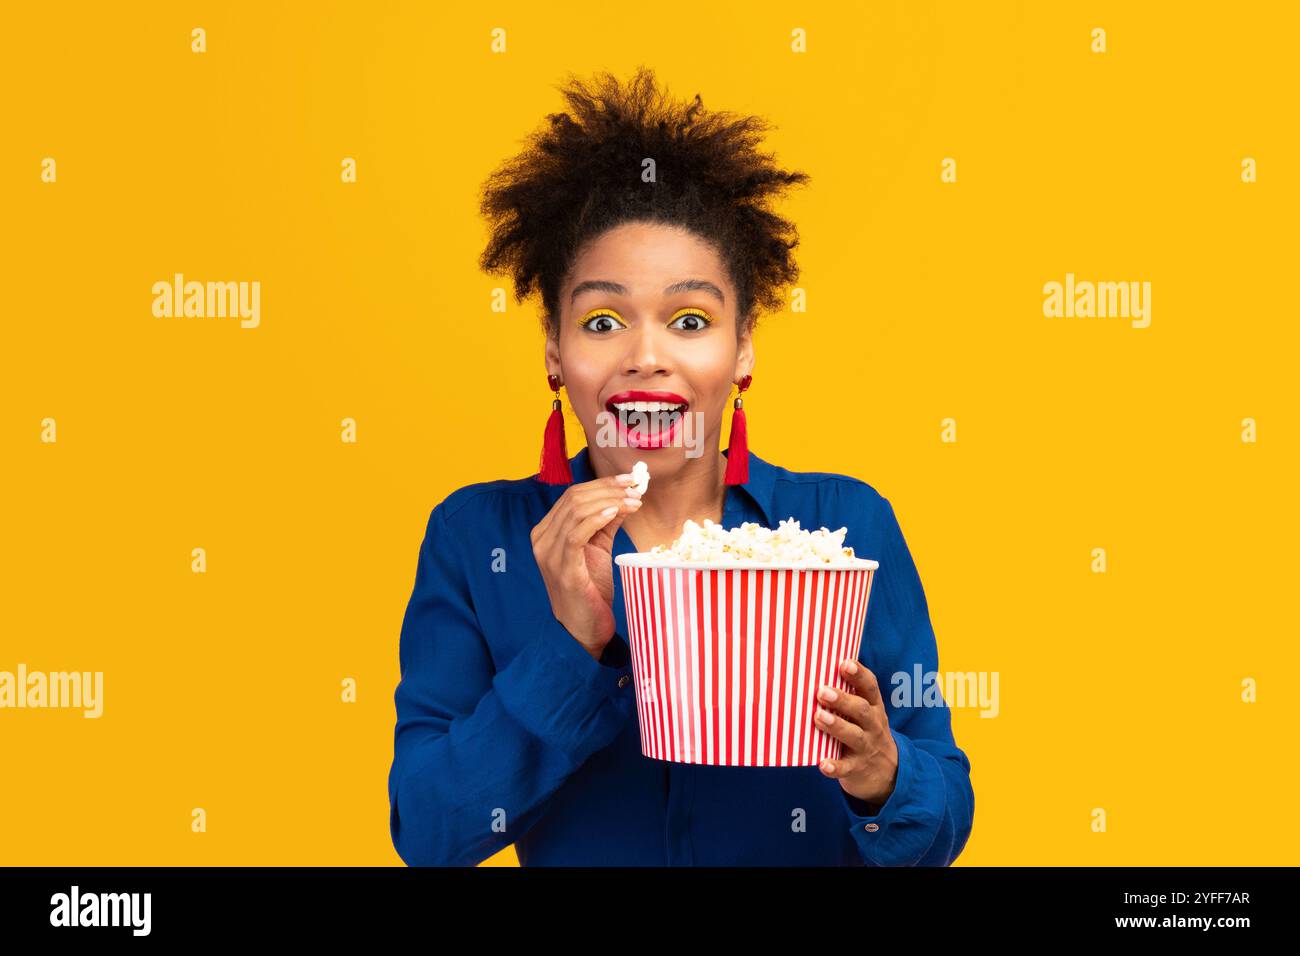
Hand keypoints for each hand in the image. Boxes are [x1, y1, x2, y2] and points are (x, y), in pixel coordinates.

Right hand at [530, 471, 643, 658]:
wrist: (583, 631)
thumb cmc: (590, 591)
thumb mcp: (598, 550)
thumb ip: (606, 524)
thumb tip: (625, 498)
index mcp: (547, 532)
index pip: (573, 496)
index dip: (603, 483)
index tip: (631, 480)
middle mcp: (542, 539)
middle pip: (574, 498)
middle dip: (608, 488)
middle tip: (636, 488)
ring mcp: (549, 554)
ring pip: (576, 511)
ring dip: (609, 501)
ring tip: (633, 500)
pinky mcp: (562, 568)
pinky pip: (576, 533)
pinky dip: (597, 518)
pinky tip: (616, 512)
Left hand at [814, 660, 898, 810]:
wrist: (888, 773)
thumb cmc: (866, 732)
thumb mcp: (866, 712)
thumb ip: (849, 695)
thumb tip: (816, 669)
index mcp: (873, 707)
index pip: (870, 688)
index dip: (859, 675)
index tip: (845, 664)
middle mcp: (873, 725)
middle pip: (861, 710)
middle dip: (842, 700)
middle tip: (822, 691)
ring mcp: (866, 748)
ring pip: (854, 736)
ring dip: (837, 726)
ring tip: (819, 717)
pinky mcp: (857, 769)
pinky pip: (846, 768)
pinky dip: (835, 767)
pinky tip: (822, 764)